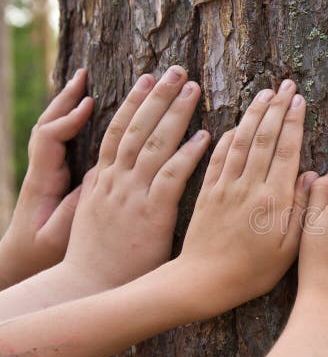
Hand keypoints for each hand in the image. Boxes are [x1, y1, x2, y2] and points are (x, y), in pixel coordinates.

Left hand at [0, 69, 93, 286]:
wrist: (23, 266)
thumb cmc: (44, 256)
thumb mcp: (60, 237)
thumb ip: (74, 208)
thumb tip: (91, 180)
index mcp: (41, 182)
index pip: (48, 139)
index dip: (66, 120)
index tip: (89, 105)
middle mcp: (42, 170)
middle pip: (48, 124)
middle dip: (66, 99)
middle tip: (84, 75)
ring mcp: (47, 171)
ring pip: (54, 129)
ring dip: (68, 105)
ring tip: (85, 82)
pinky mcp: (56, 176)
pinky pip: (64, 141)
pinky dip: (75, 122)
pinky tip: (91, 112)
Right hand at [61, 66, 208, 291]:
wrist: (90, 286)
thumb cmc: (97, 256)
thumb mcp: (91, 213)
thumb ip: (102, 187)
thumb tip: (107, 167)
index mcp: (104, 178)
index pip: (119, 129)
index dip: (135, 102)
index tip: (149, 78)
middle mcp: (117, 179)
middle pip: (137, 127)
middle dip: (158, 96)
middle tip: (178, 70)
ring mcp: (133, 194)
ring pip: (155, 143)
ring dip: (175, 113)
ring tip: (194, 88)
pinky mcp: (151, 212)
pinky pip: (172, 176)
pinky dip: (188, 154)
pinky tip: (207, 136)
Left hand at [179, 80, 315, 318]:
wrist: (203, 282)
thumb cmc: (252, 272)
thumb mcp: (288, 249)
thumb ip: (302, 210)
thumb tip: (311, 175)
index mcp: (273, 199)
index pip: (285, 150)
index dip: (293, 121)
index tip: (299, 99)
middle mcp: (249, 186)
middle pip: (264, 137)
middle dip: (276, 107)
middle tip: (286, 85)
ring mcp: (225, 186)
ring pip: (241, 140)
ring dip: (253, 114)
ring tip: (264, 93)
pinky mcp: (207, 192)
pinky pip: (218, 157)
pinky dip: (228, 137)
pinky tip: (235, 124)